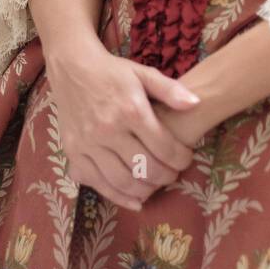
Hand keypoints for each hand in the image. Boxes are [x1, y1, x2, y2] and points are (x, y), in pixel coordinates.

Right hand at [43, 29, 202, 211]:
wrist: (73, 68)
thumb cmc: (112, 72)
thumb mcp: (144, 74)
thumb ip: (170, 90)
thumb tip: (196, 104)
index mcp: (131, 110)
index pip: (164, 147)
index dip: (181, 158)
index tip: (186, 158)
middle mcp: (108, 130)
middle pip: (145, 168)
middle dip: (166, 176)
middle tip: (173, 173)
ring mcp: (88, 144)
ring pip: (122, 181)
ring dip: (146, 189)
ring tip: (156, 184)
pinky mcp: (73, 153)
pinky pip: (97, 184)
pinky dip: (118, 197)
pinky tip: (135, 200)